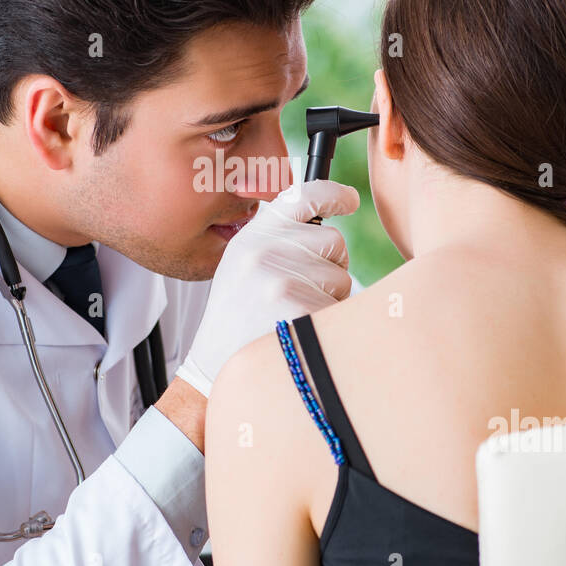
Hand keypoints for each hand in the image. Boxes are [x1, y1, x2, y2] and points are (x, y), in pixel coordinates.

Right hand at [175, 179, 358, 396]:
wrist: (214, 371)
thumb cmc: (238, 320)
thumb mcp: (243, 268)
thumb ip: (277, 241)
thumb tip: (329, 226)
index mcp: (250, 238)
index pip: (301, 195)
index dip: (333, 193)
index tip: (350, 199)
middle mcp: (262, 253)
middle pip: (334, 240)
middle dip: (331, 266)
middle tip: (302, 292)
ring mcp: (278, 282)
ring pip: (342, 277)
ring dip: (331, 298)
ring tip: (294, 315)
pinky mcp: (296, 313)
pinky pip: (339, 307)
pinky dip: (329, 322)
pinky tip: (300, 333)